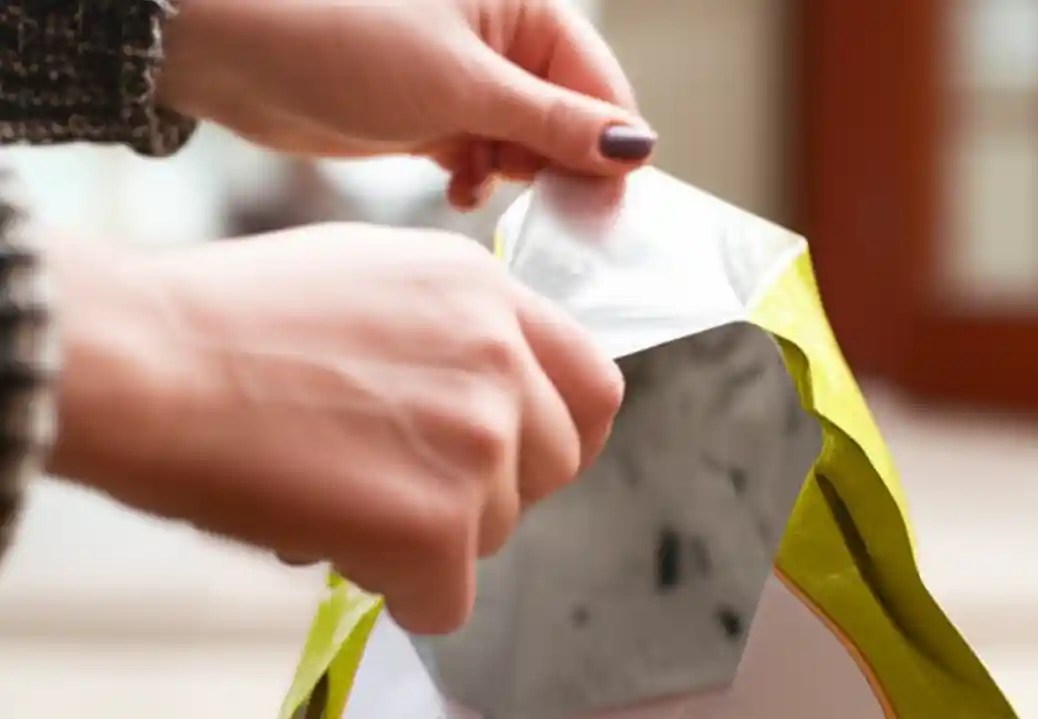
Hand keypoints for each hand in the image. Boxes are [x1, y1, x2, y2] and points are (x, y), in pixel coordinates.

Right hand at [46, 226, 622, 633]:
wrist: (145, 362)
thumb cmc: (226, 322)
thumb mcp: (372, 276)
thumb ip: (451, 329)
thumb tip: (486, 398)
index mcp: (486, 291)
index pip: (593, 385)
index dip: (565, 432)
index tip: (530, 459)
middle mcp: (500, 358)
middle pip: (554, 466)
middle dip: (491, 489)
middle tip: (405, 485)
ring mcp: (476, 440)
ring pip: (496, 533)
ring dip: (429, 535)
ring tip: (339, 492)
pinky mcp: (436, 524)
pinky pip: (448, 598)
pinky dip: (398, 590)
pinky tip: (333, 539)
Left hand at [159, 0, 655, 207]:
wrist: (232, 51)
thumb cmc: (341, 38)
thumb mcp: (463, 87)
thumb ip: (554, 123)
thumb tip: (636, 147)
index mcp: (525, 10)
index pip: (600, 86)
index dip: (609, 146)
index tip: (606, 207)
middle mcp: (503, 42)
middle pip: (570, 118)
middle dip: (560, 165)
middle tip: (547, 210)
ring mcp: (466, 80)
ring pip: (527, 144)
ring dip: (516, 175)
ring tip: (481, 181)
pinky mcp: (432, 114)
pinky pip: (484, 156)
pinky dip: (479, 178)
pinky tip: (460, 188)